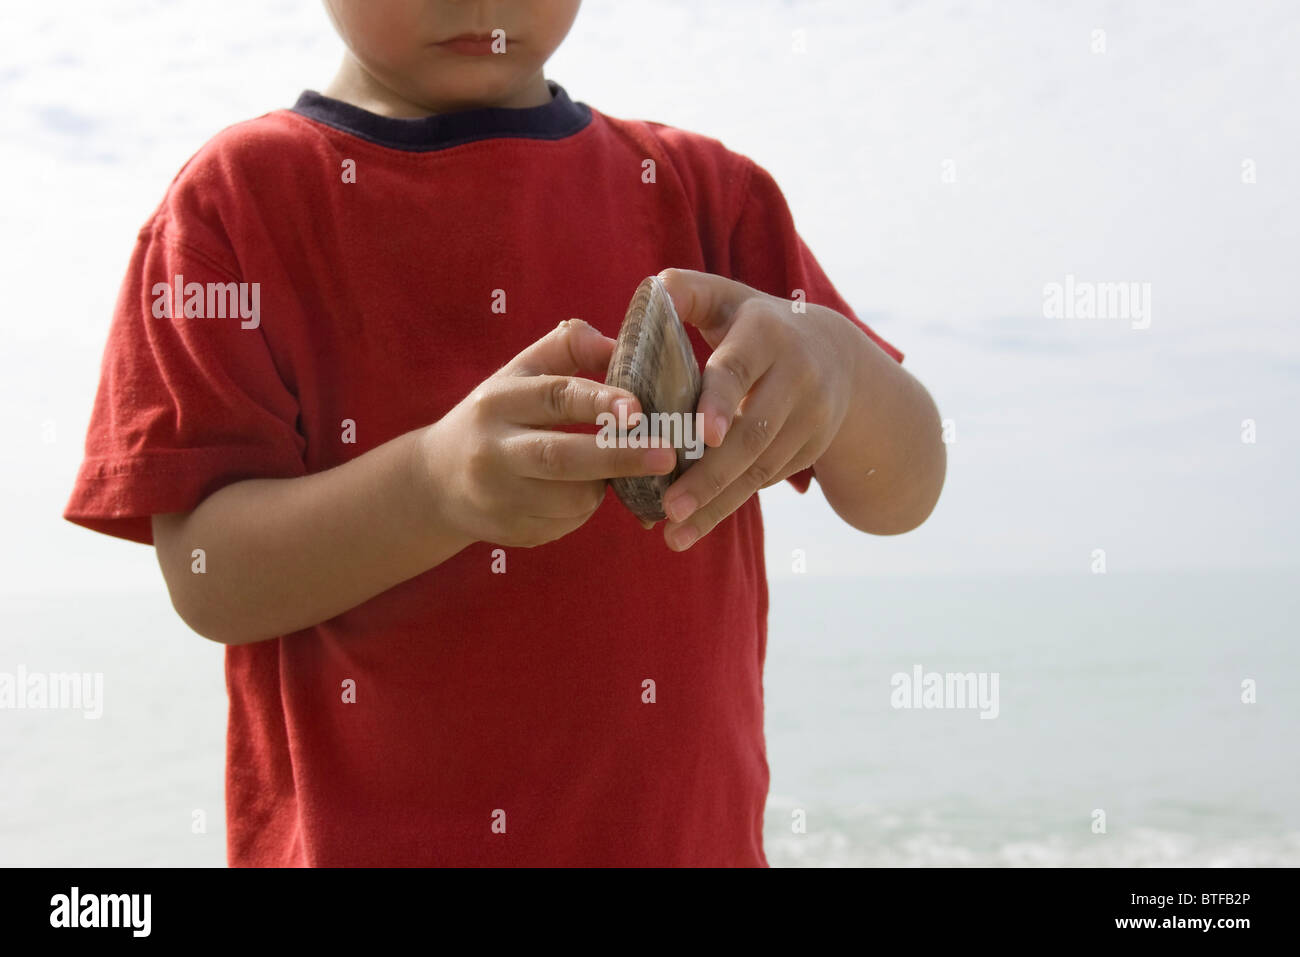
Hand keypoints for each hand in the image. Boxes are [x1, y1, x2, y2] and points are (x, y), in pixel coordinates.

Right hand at [420, 319, 677, 547]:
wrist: (437, 481)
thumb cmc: (496, 417)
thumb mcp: (518, 374)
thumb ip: (566, 349)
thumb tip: (615, 343)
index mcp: (498, 401)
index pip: (553, 398)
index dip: (598, 402)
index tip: (639, 408)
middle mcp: (493, 450)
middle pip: (561, 456)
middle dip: (619, 457)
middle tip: (667, 456)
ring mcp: (498, 497)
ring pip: (571, 499)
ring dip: (603, 486)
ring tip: (610, 471)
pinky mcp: (510, 533)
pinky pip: (566, 525)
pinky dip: (584, 511)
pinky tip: (576, 495)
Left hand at [656, 268, 861, 550]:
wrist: (838, 357)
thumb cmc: (754, 325)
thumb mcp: (726, 298)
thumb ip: (685, 292)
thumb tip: (651, 294)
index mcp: (766, 333)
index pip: (739, 371)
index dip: (721, 401)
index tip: (702, 434)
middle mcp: (796, 376)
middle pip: (752, 433)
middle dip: (710, 475)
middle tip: (669, 508)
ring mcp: (810, 417)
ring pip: (760, 467)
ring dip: (717, 504)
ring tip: (675, 535)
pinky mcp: (810, 448)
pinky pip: (765, 479)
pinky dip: (730, 503)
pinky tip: (695, 524)